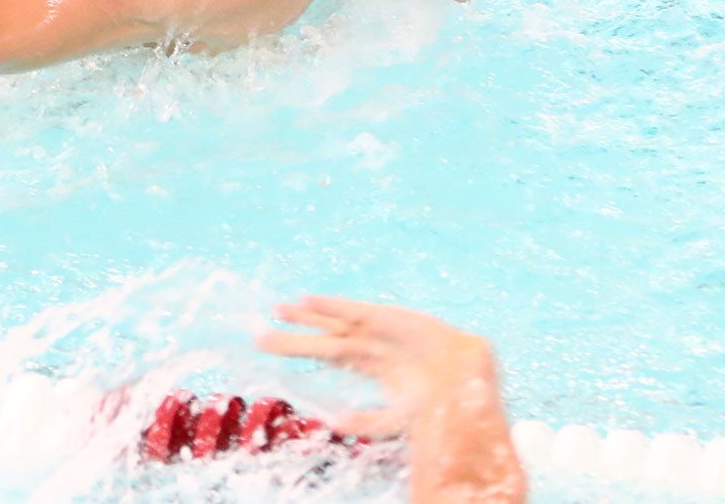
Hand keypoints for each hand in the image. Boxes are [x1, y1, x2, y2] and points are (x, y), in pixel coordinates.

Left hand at [255, 296, 496, 438]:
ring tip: (278, 310)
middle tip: (260, 335)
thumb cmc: (434, 404)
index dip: (302, 351)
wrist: (464, 379)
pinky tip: (307, 300)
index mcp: (369, 368)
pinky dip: (329, 306)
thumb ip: (365, 423)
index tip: (275, 349)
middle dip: (293, 338)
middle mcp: (367, 347)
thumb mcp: (394, 420)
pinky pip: (350, 310)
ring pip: (332, 323)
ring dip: (306, 317)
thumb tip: (332, 424)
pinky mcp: (384, 318)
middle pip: (323, 341)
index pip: (328, 357)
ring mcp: (375, 331)